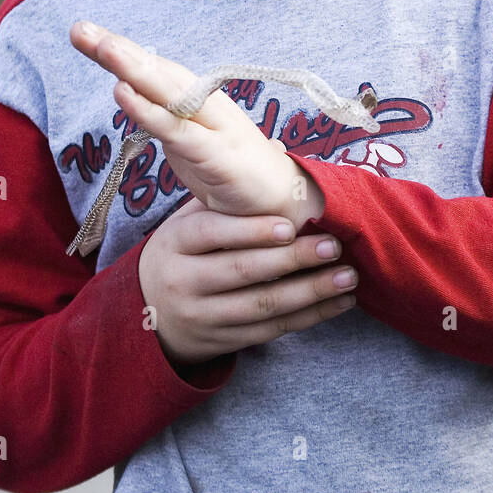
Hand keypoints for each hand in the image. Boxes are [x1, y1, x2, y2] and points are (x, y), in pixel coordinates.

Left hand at [69, 21, 323, 225]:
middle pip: (158, 71)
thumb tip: (133, 95)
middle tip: (80, 29)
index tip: (86, 33)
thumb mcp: (190, 143)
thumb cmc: (234, 173)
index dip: (123, 52)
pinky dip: (150, 112)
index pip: (156, 70)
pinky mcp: (219, 154)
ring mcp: (215, 127)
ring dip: (133, 69)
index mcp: (199, 102)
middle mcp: (207, 105)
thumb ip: (165, 118)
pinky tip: (124, 94)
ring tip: (101, 46)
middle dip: (118, 50)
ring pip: (168, 93)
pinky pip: (178, 131)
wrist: (285, 205)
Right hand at [138, 198, 357, 368]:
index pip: (211, 234)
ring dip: (310, 292)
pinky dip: (308, 317)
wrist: (145, 314)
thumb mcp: (186, 221)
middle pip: (242, 271)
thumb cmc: (181, 252)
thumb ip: (227, 195)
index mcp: (174, 243)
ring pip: (262, 306)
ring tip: (347, 277)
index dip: (250, 230)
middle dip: (292, 259)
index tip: (289, 226)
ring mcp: (202, 316)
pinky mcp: (223, 342)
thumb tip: (277, 150)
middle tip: (333, 246)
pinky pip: (271, 332)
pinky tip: (338, 303)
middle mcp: (183, 282)